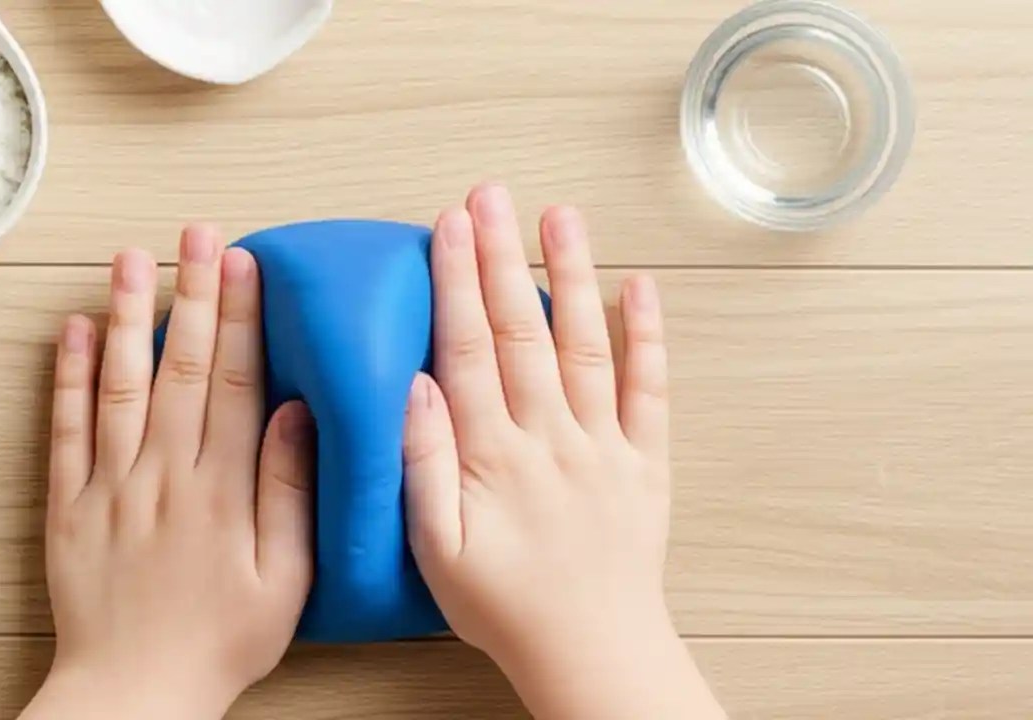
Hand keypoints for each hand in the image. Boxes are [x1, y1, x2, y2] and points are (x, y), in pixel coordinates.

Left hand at [22, 227, 315, 719]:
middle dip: (193, 294)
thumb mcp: (284, 581)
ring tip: (132, 258)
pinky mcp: (69, 504)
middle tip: (199, 233)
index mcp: (221, 490)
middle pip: (183, 368)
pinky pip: (66, 429)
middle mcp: (164, 474)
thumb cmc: (221, 641)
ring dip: (127, 316)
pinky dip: (65, 376)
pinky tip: (70, 328)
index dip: (242, 318)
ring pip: (120, 383)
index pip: (236, 383)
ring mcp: (110, 484)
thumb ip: (289, 494)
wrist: (134, 694)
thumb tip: (296, 415)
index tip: (245, 263)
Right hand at [403, 185, 723, 718]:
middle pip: (522, 331)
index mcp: (492, 456)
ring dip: (572, 275)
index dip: (458, 283)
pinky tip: (640, 285)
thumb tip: (416, 385)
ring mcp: (604, 445)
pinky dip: (648, 335)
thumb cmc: (503, 607)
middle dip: (503, 257)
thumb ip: (422, 464)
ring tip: (561, 216)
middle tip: (491, 195)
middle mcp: (550, 437)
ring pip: (585, 345)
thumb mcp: (436, 549)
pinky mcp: (646, 461)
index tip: (449, 227)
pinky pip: (650, 390)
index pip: (470, 350)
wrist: (590, 652)